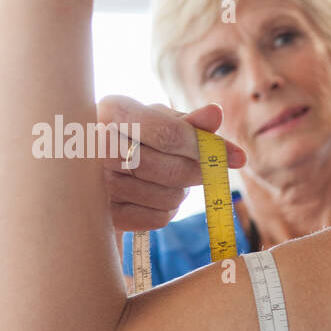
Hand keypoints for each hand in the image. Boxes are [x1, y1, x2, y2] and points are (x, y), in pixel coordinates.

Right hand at [99, 96, 246, 231]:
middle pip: (171, 170)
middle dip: (197, 173)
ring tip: (166, 179)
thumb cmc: (134, 136)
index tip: (238, 158)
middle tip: (205, 170)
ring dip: (180, 192)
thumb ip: (189, 121)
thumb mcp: (158, 121)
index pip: (168, 134)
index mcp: (111, 111)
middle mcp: (96, 146)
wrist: (92, 170)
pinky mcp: (105, 215)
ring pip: (169, 196)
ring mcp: (97, 183)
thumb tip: (216, 113)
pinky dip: (167, 210)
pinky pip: (158, 218)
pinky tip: (154, 196)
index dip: (206, 148)